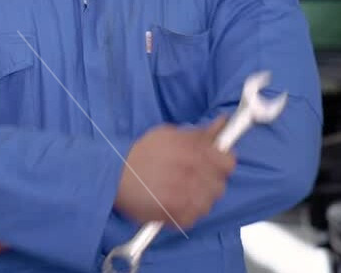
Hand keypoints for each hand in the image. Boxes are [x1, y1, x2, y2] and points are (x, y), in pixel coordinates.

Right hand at [114, 115, 235, 228]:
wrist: (112, 175)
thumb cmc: (139, 154)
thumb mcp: (168, 134)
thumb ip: (199, 133)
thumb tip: (222, 123)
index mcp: (193, 153)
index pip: (228, 163)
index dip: (221, 163)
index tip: (212, 164)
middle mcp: (193, 175)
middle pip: (220, 186)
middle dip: (208, 182)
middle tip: (190, 178)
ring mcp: (185, 198)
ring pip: (208, 204)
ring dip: (197, 199)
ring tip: (178, 191)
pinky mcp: (176, 216)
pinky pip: (194, 218)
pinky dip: (185, 213)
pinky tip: (172, 203)